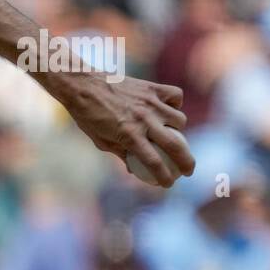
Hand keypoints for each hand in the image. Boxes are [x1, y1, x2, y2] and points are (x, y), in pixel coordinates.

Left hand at [43, 71, 194, 187]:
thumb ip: (121, 153)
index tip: (168, 184)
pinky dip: (175, 104)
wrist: (82, 85)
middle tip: (188, 171)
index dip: (163, 177)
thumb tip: (134, 169)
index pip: (153, 162)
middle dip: (186, 162)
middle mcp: (143, 119)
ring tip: (173, 135)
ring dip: (179, 131)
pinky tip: (169, 109)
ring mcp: (150, 102)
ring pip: (179, 120)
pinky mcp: (152, 87)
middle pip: (175, 145)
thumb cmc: (88, 115)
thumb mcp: (100, 141)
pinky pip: (175, 96)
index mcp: (129, 135)